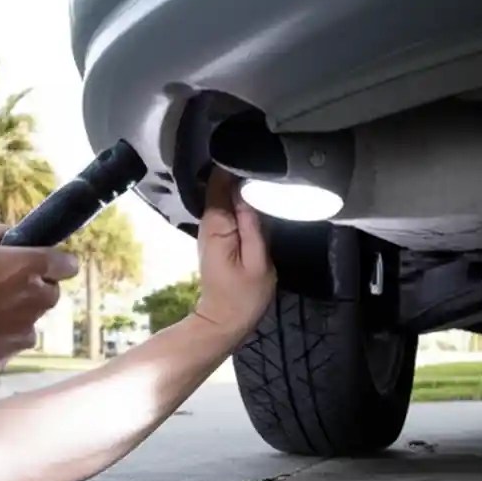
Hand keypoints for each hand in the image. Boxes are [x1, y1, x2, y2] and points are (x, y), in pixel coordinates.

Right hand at [0, 225, 78, 388]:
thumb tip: (3, 237)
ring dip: (9, 319)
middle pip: (49, 295)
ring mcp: (17, 337)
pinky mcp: (1, 364)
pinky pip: (3, 349)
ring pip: (25, 325)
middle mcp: (30, 304)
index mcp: (24, 267)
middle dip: (31, 290)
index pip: (66, 263)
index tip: (40, 261)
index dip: (55, 262)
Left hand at [194, 169, 276, 340]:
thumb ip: (254, 224)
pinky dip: (242, 202)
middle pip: (223, 183)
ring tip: (270, 180)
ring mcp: (211, 227)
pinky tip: (260, 200)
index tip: (261, 159)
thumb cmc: (244, 296)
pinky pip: (229, 208)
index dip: (238, 165)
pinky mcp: (218, 234)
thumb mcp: (258, 261)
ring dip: (244, 187)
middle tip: (272, 168)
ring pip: (227, 195)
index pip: (220, 179)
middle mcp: (209, 220)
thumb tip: (250, 189)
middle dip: (243, 173)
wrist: (224, 321)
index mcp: (217, 223)